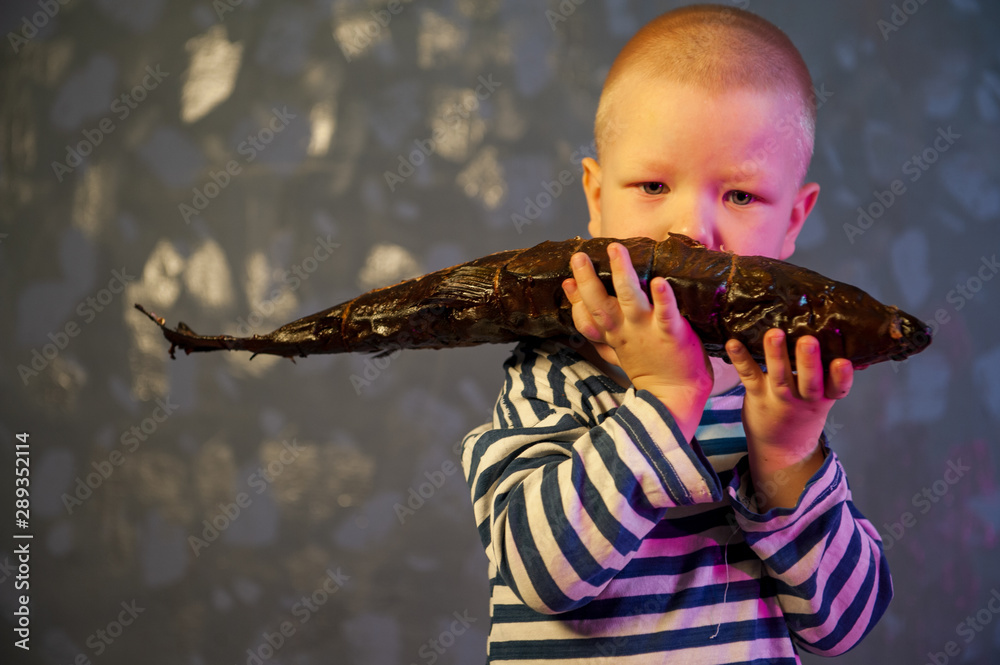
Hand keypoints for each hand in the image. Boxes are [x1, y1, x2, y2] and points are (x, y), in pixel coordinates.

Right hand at [561, 242, 712, 440]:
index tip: (567, 280)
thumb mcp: (618, 351)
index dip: (574, 299)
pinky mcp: (671, 333)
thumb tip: (583, 311)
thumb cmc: (651, 369)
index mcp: (613, 335)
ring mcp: (647, 330)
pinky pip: (666, 312)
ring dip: (621, 273)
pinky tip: (658, 281)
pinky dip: (662, 297)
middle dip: (587, 280)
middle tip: (578, 256)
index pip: (585, 318)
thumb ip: (600, 331)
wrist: (675, 396)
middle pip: (599, 304)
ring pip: (630, 298)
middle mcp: (625, 330)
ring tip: (615, 250)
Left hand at [725, 330, 853, 509]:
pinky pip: (749, 376)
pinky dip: (741, 359)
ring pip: (779, 377)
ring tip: (774, 333)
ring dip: (776, 355)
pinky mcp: (757, 395)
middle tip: (808, 340)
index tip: (844, 361)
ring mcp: (779, 398)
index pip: (837, 389)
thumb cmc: (803, 412)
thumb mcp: (823, 398)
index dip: (842, 376)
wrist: (781, 447)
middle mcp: (803, 399)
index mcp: (824, 398)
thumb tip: (846, 340)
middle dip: (808, 361)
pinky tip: (733, 343)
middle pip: (808, 382)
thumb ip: (829, 375)